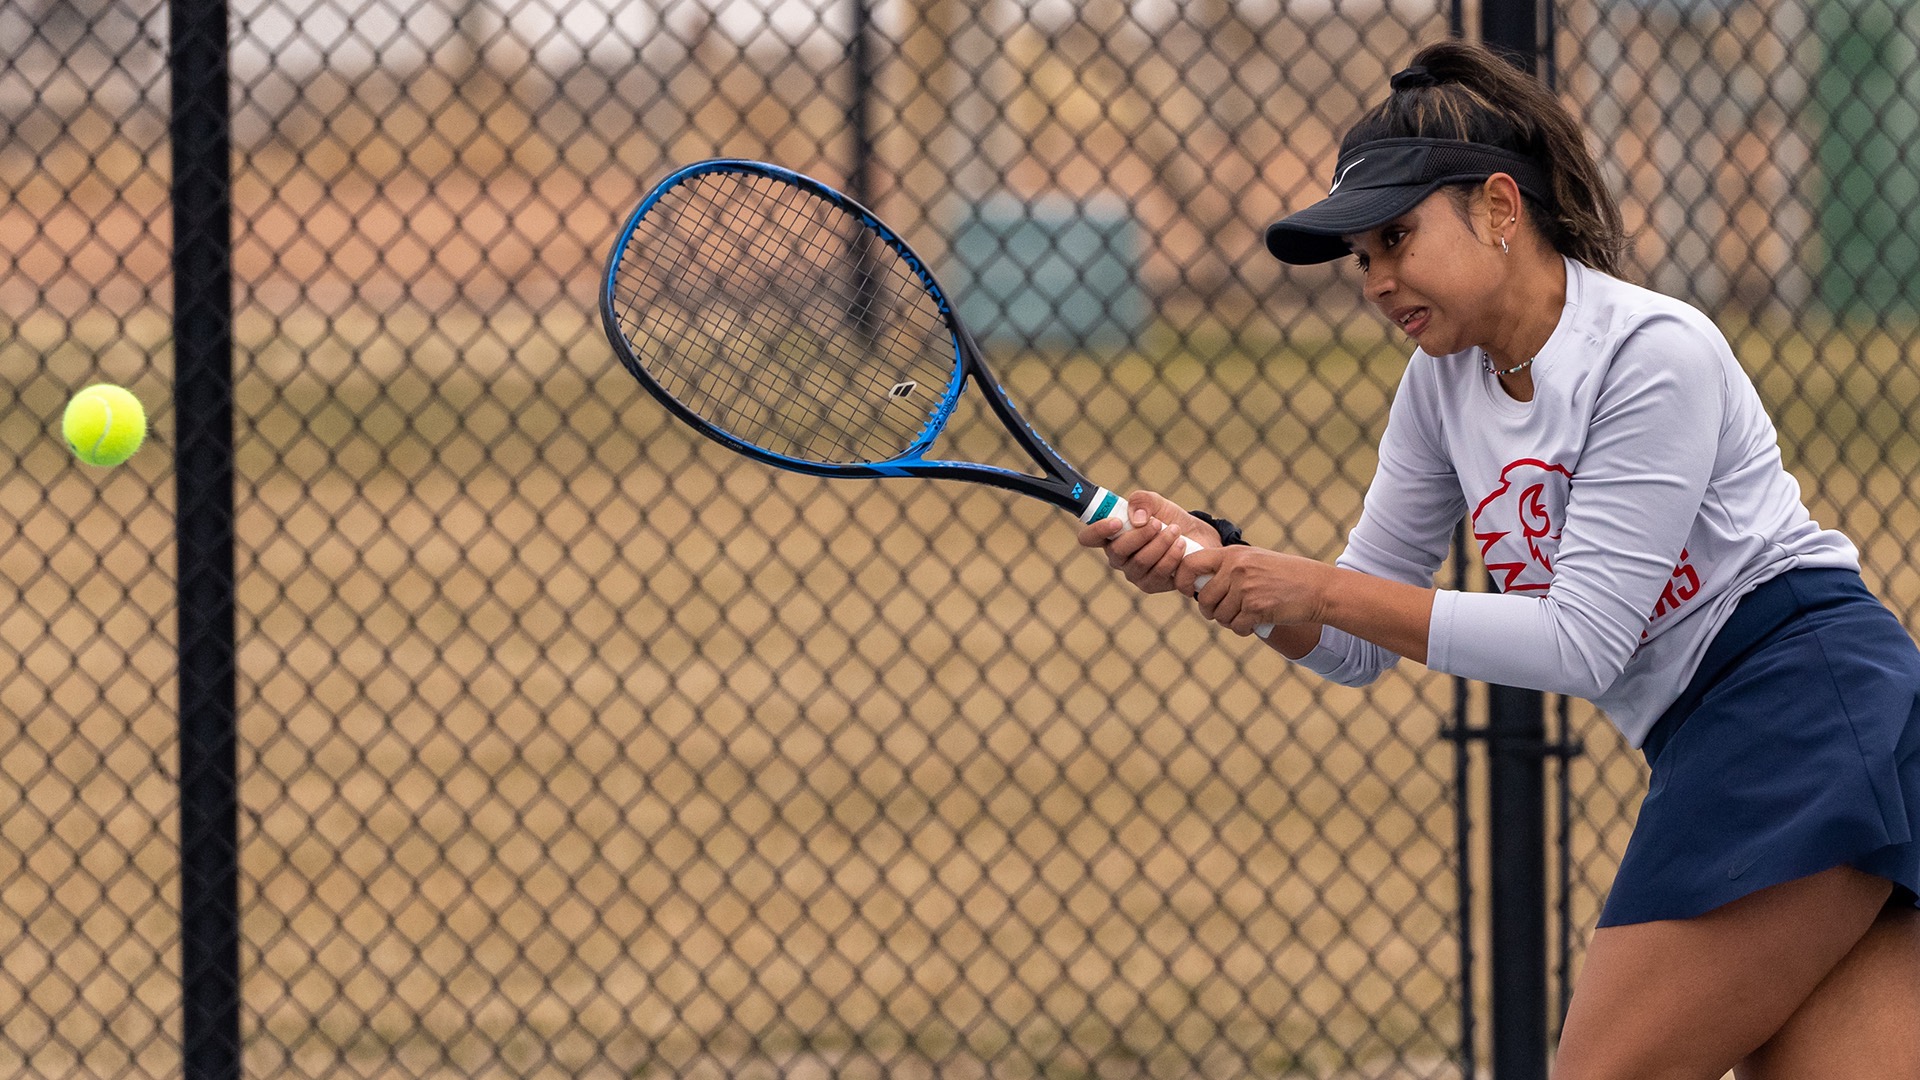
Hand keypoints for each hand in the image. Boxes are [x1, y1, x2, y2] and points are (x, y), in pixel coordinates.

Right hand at [1075, 490, 1221, 594]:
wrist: (1197, 537)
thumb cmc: (1169, 519)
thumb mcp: (1157, 503)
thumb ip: (1142, 501)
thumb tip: (1137, 520)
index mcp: (1111, 535)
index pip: (1089, 537)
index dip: (1097, 530)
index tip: (1116, 522)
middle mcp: (1118, 557)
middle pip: (1116, 551)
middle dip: (1140, 535)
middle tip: (1157, 523)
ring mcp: (1133, 573)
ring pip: (1140, 562)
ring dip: (1160, 544)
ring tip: (1175, 531)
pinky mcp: (1150, 584)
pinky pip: (1157, 574)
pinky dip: (1171, 557)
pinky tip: (1181, 546)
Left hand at [1174, 546, 1332, 635]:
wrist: (1318, 587)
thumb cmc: (1286, 575)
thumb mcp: (1255, 560)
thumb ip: (1228, 568)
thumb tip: (1197, 586)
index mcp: (1233, 554)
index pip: (1191, 563)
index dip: (1181, 579)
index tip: (1185, 590)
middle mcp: (1236, 569)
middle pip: (1203, 598)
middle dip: (1211, 610)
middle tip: (1225, 612)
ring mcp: (1246, 589)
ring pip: (1219, 616)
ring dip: (1230, 621)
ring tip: (1246, 615)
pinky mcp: (1256, 608)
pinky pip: (1236, 627)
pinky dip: (1244, 629)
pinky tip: (1255, 623)